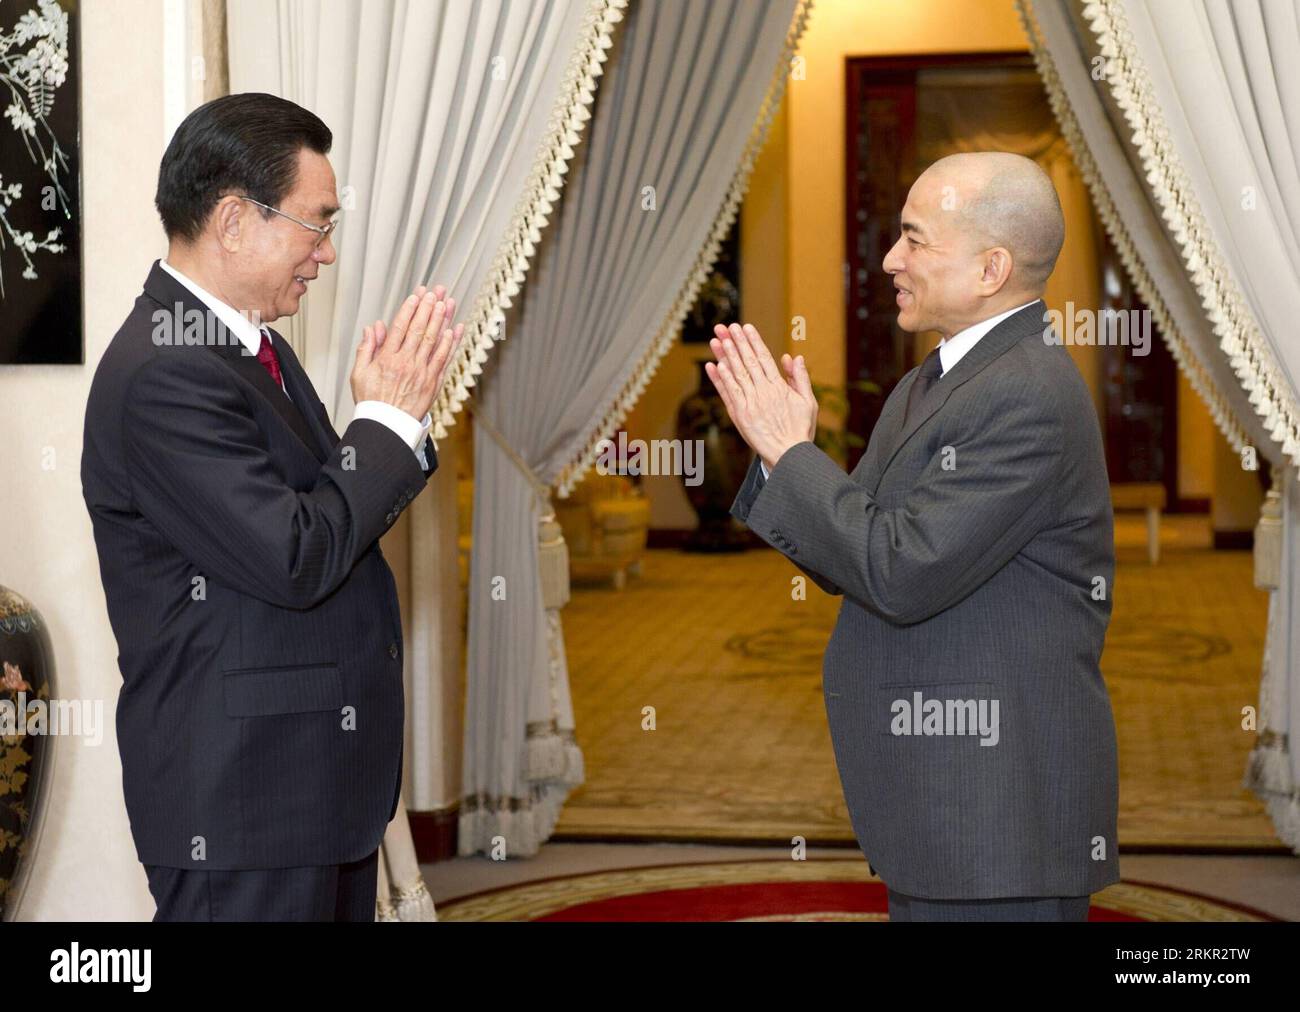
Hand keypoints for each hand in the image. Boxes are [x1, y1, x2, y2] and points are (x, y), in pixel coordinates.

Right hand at [350, 283, 465, 418]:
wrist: (387, 427)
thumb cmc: (372, 402)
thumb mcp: (359, 373)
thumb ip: (366, 348)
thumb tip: (373, 327)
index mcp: (387, 359)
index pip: (401, 327)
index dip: (410, 309)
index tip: (417, 296)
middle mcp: (406, 363)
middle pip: (420, 329)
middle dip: (429, 308)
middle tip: (436, 293)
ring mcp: (422, 372)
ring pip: (434, 340)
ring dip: (442, 320)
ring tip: (448, 303)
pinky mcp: (433, 382)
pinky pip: (444, 359)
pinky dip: (451, 343)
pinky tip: (456, 329)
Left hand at [704, 322, 817, 471]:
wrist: (788, 456)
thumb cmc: (800, 430)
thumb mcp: (808, 402)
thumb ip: (800, 378)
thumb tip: (794, 356)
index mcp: (779, 387)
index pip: (764, 358)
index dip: (754, 341)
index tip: (746, 327)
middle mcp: (763, 392)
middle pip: (748, 361)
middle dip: (736, 342)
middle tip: (726, 326)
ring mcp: (750, 403)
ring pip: (736, 374)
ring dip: (725, 356)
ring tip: (717, 339)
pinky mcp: (740, 416)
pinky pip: (728, 393)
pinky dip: (721, 379)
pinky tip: (715, 365)